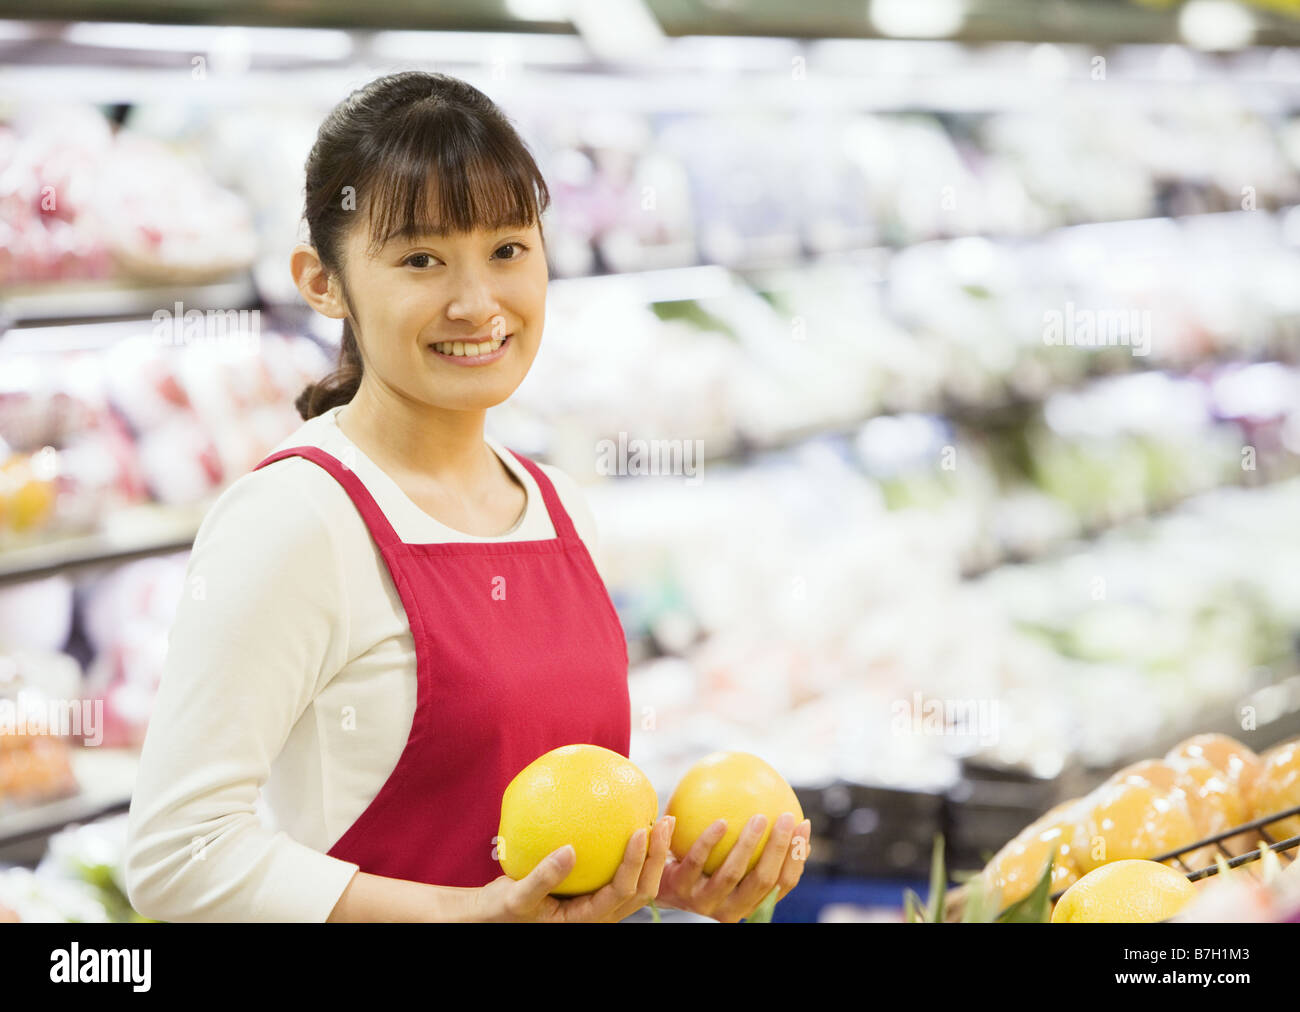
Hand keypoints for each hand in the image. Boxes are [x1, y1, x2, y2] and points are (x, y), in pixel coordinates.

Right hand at [473, 815, 673, 921]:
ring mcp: (601, 905)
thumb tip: (569, 850)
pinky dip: (636, 851)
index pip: (621, 892)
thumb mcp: (516, 897)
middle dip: (659, 857)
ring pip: (639, 883)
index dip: (635, 863)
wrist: (495, 916)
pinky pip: (622, 871)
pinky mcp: (596, 892)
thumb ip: (542, 878)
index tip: (640, 830)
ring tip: (662, 820)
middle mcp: (600, 916)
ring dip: (655, 854)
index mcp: (586, 921)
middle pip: (642, 890)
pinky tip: (632, 820)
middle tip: (665, 821)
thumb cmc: (502, 909)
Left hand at [656, 812, 810, 921]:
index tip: (804, 824)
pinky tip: (720, 821)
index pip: (782, 884)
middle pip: (763, 880)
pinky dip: (709, 841)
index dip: (797, 857)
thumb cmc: (702, 869)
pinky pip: (697, 861)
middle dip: (779, 849)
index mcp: (749, 903)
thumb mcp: (730, 864)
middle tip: (787, 817)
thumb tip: (791, 824)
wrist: (656, 882)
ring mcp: (705, 902)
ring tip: (759, 817)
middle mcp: (731, 909)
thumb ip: (755, 852)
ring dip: (748, 844)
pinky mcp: (680, 889)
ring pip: (732, 874)